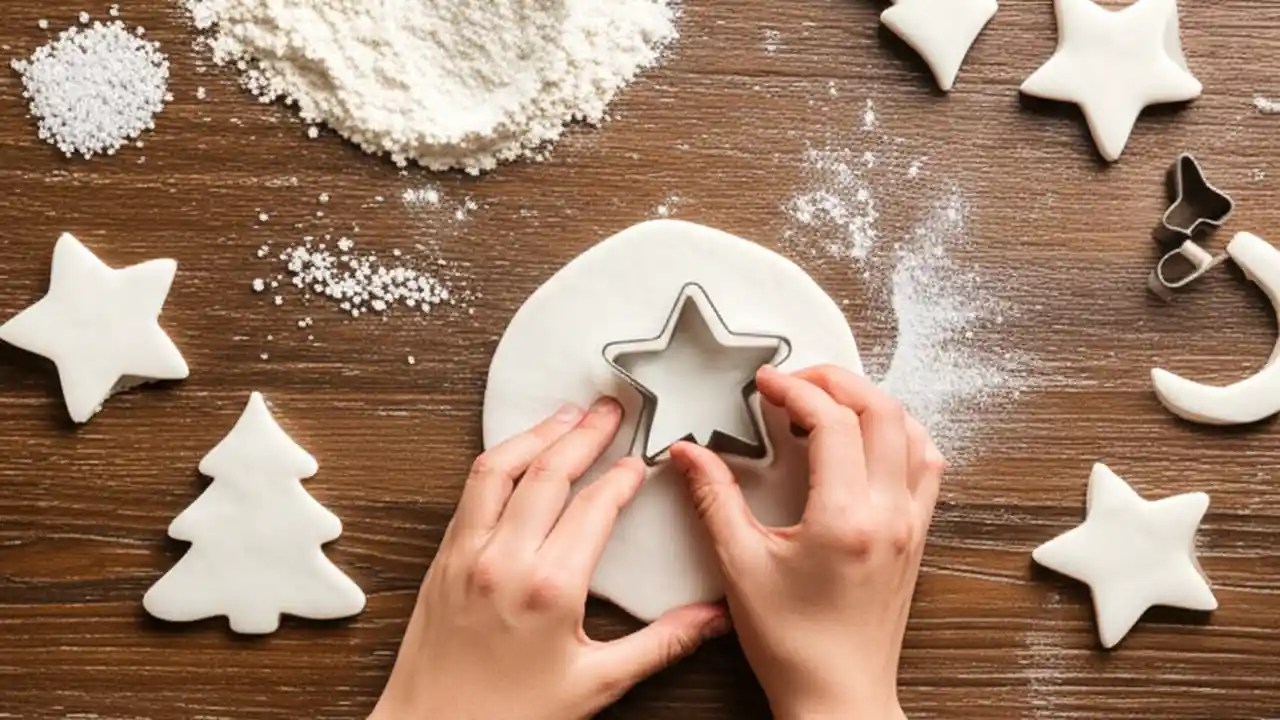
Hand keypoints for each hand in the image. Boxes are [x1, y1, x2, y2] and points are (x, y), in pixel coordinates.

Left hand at [370, 398, 728, 719]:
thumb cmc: (508, 715)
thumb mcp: (598, 684)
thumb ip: (660, 644)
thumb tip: (712, 619)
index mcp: (550, 588)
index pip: (595, 507)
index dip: (622, 477)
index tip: (640, 462)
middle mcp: (505, 560)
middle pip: (549, 472)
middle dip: (585, 433)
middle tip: (611, 410)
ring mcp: (468, 553)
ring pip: (500, 468)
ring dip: (536, 434)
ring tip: (565, 416)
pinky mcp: (444, 558)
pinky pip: (471, 490)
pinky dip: (498, 461)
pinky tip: (516, 455)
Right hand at [671, 365, 944, 719]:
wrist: (837, 698)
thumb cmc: (794, 646)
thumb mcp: (740, 566)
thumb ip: (714, 500)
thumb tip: (689, 454)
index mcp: (846, 518)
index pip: (832, 421)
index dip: (795, 389)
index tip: (765, 384)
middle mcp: (890, 514)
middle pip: (881, 410)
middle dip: (835, 381)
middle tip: (794, 382)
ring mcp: (910, 525)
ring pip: (911, 432)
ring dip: (871, 404)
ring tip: (827, 405)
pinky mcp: (915, 537)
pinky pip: (925, 466)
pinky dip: (899, 437)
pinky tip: (866, 443)